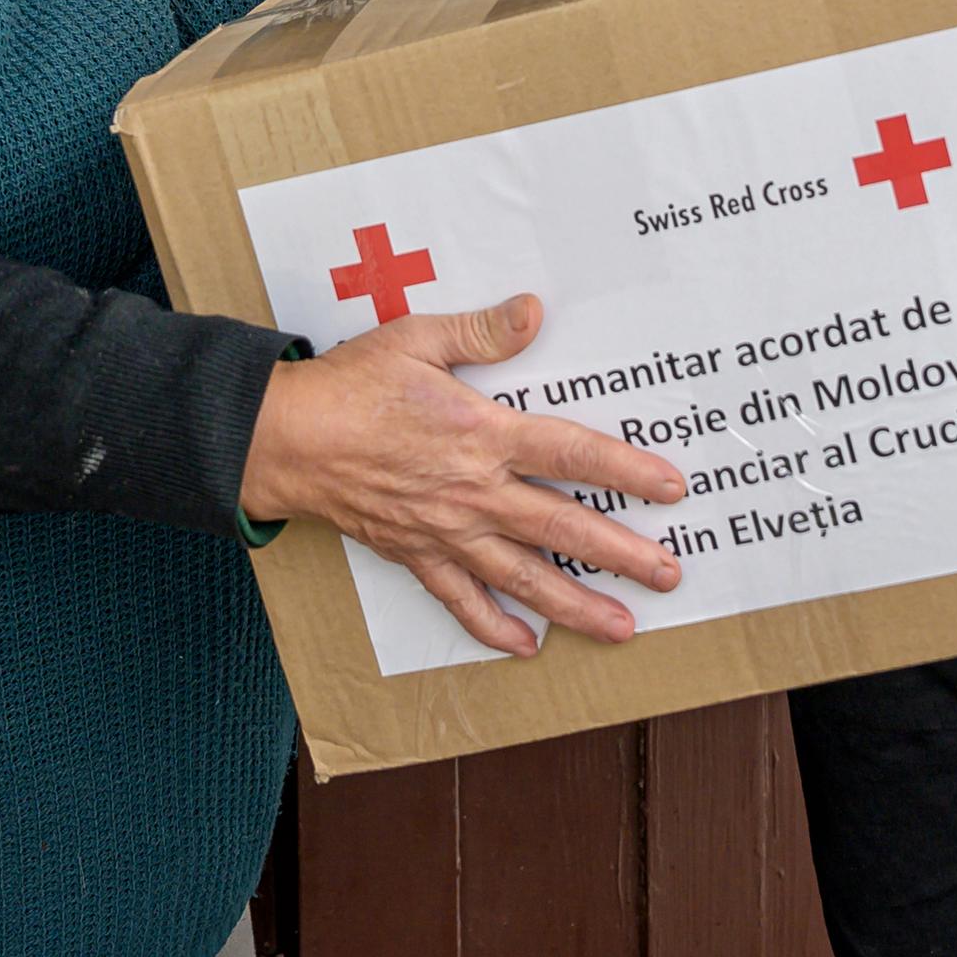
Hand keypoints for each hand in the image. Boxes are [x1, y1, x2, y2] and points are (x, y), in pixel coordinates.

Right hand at [239, 294, 689, 657]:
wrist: (285, 438)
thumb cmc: (350, 384)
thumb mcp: (417, 338)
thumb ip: (482, 331)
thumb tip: (533, 311)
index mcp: (482, 433)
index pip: (571, 455)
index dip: (626, 472)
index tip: (671, 488)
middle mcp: (473, 491)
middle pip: (562, 528)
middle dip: (622, 554)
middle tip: (669, 575)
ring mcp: (446, 530)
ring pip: (523, 577)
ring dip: (576, 605)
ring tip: (622, 627)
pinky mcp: (416, 554)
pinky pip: (460, 599)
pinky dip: (493, 627)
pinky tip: (525, 645)